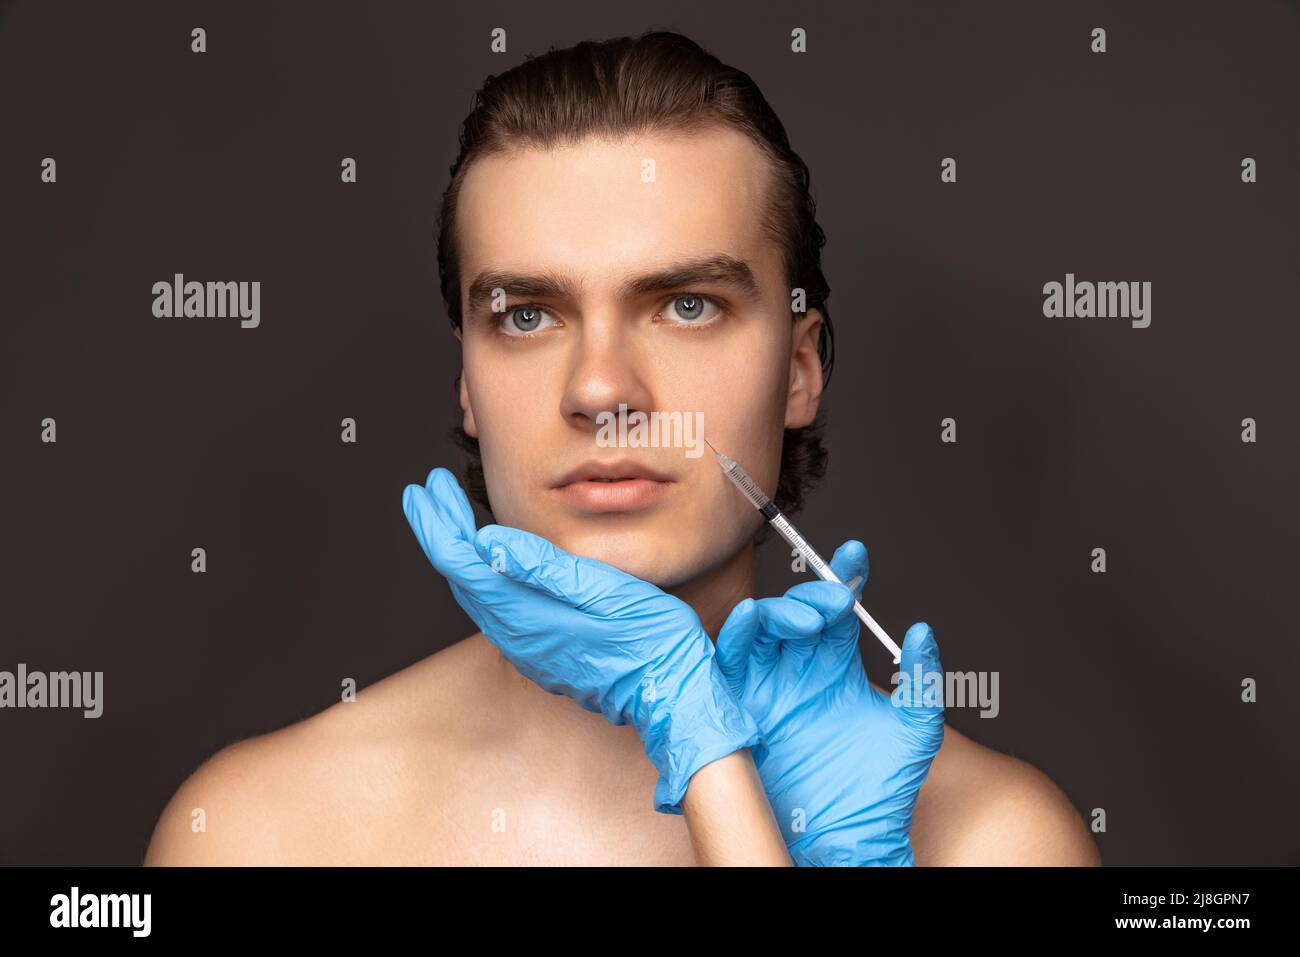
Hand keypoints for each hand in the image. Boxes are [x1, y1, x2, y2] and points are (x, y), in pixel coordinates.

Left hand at [402, 467, 763, 813]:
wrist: (673, 695)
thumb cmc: (650, 640)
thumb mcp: (604, 590)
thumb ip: (544, 566)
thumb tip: (487, 540)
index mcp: (525, 613)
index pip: (460, 561)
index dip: (437, 522)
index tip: (425, 489)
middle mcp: (516, 635)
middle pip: (460, 577)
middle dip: (441, 529)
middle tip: (428, 492)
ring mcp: (527, 649)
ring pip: (475, 595)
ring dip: (459, 553)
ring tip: (450, 519)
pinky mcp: (542, 655)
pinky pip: (495, 611)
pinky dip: (481, 577)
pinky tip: (491, 563)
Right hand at [715, 540, 944, 864]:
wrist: (847, 838)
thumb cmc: (879, 792)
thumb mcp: (915, 729)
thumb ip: (923, 680)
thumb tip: (923, 632)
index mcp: (836, 667)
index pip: (837, 610)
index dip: (845, 576)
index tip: (858, 556)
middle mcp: (798, 670)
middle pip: (797, 611)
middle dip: (814, 596)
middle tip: (837, 602)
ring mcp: (768, 684)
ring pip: (761, 627)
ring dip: (779, 612)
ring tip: (805, 622)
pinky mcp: (742, 703)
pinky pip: (729, 660)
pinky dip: (736, 634)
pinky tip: (752, 623)